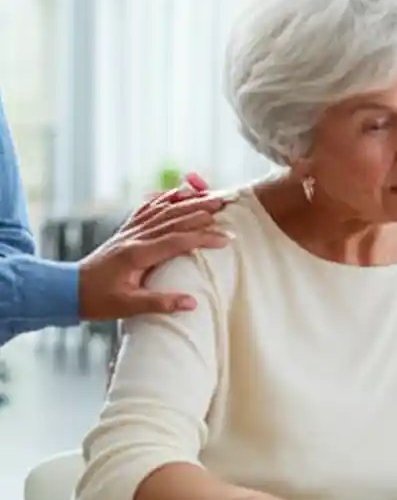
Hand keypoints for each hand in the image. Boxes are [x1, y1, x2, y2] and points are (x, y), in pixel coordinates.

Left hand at [79, 174, 230, 319]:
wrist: (67, 289)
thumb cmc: (98, 300)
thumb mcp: (128, 306)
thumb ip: (160, 303)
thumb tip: (192, 302)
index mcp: (137, 253)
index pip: (177, 241)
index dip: (203, 238)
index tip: (226, 239)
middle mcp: (135, 237)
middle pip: (174, 218)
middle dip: (201, 210)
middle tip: (226, 205)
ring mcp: (129, 231)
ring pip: (163, 210)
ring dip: (188, 201)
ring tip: (209, 195)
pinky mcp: (125, 231)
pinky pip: (147, 208)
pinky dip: (164, 198)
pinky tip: (176, 192)